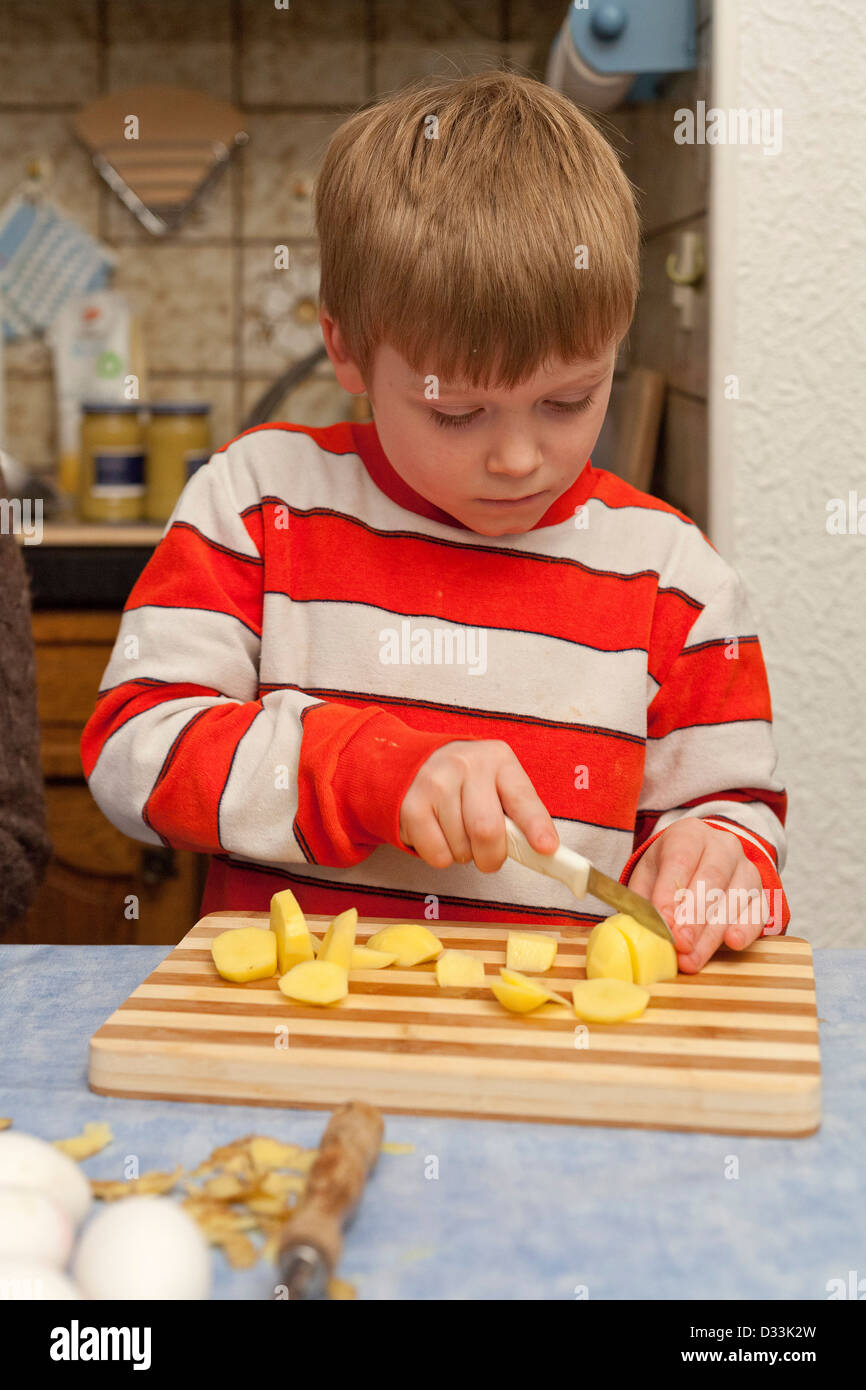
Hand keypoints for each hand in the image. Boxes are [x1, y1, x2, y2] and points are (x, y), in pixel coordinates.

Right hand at [398, 740, 558, 871]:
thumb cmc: (467, 783)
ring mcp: (435, 783)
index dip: (535, 826)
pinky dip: (443, 857)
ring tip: (458, 834)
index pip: (521, 798)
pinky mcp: (411, 805)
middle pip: (487, 830)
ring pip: (462, 847)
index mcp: (498, 759)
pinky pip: (438, 854)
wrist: (413, 765)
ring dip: (465, 855)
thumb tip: (545, 852)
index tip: (546, 848)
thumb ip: (518, 813)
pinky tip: (439, 834)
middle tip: (489, 859)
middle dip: (492, 857)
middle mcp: (466, 765)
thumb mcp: (497, 783)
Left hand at [627, 818, 764, 972]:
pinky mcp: (761, 893)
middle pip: (711, 880)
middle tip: (679, 945)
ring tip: (692, 958)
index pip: (680, 860)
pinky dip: (746, 929)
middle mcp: (723, 846)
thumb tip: (638, 928)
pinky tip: (732, 942)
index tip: (662, 922)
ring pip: (734, 899)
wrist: (704, 860)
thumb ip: (643, 898)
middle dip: (693, 917)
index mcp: (689, 834)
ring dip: (712, 933)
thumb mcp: (649, 874)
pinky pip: (758, 911)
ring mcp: (746, 869)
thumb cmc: (671, 870)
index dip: (670, 893)